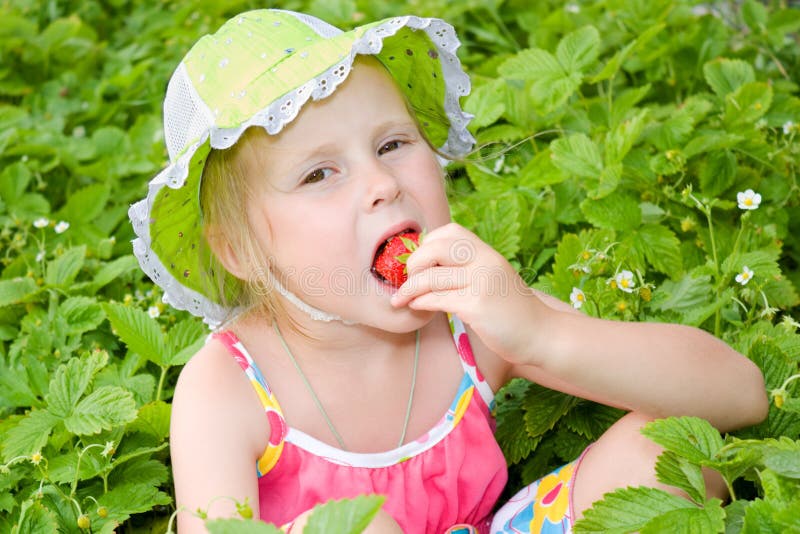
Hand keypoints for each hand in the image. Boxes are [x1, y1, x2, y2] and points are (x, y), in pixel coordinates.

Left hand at [390, 223, 546, 364]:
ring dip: (408, 289)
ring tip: (400, 299)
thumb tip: (428, 265)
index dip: (427, 244)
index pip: (449, 231)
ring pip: (431, 277)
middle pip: (435, 248)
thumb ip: (469, 267)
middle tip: (406, 280)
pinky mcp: (477, 306)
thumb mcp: (493, 277)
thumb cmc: (512, 310)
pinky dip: (420, 302)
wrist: (541, 334)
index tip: (420, 263)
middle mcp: (485, 261)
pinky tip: (416, 307)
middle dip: (413, 263)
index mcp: (487, 252)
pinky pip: (437, 299)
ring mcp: (482, 282)